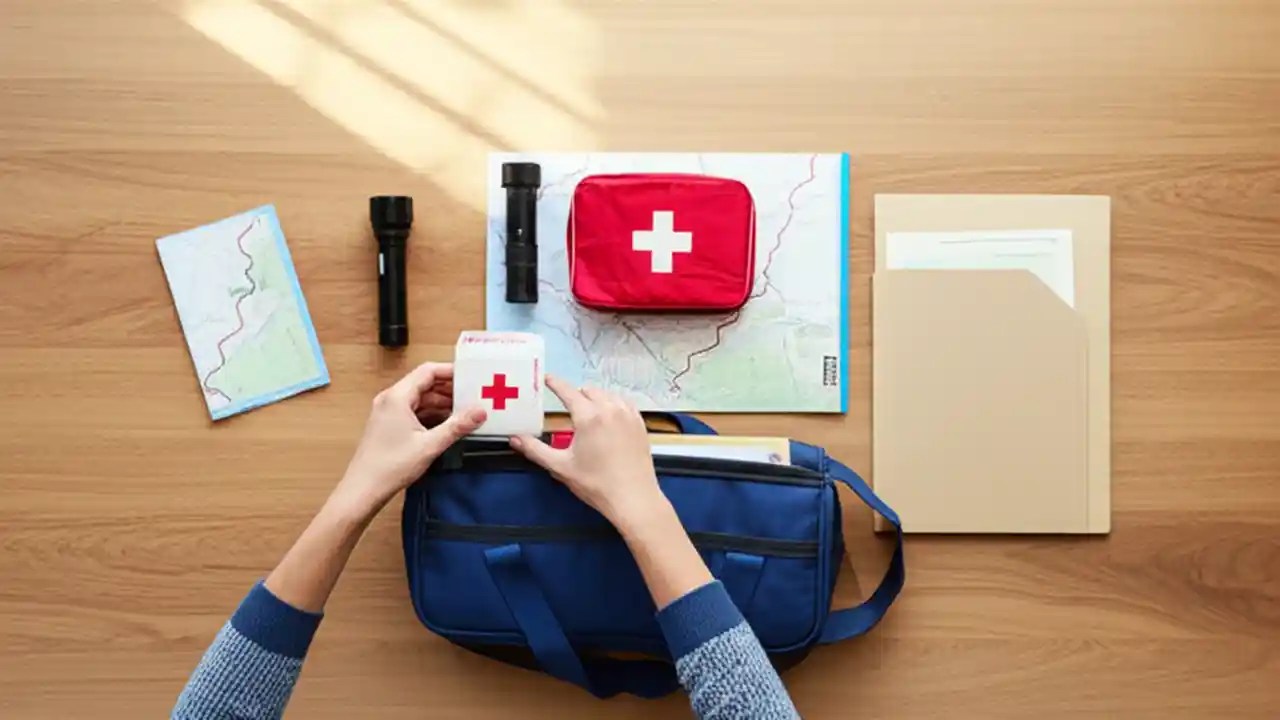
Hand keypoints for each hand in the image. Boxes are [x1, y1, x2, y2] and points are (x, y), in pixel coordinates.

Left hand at [334, 362, 485, 517]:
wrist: (363, 489)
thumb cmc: (389, 467)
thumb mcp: (430, 445)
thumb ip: (457, 426)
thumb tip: (479, 412)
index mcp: (397, 397)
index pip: (428, 371)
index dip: (450, 372)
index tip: (470, 377)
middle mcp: (390, 400)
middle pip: (424, 383)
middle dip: (449, 388)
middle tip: (472, 394)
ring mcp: (388, 412)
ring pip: (419, 398)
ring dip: (441, 402)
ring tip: (464, 409)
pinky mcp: (389, 424)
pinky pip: (413, 410)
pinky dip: (431, 413)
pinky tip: (447, 423)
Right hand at [510, 376, 666, 531]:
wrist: (633, 498)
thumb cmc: (595, 483)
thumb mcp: (561, 466)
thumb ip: (535, 449)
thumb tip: (515, 438)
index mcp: (589, 416)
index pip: (568, 391)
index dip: (555, 383)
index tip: (547, 378)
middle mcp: (610, 409)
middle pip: (588, 391)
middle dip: (576, 395)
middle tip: (568, 409)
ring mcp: (628, 415)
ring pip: (608, 395)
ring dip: (595, 399)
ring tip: (588, 414)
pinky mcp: (640, 423)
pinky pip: (624, 404)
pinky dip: (613, 405)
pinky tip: (609, 418)